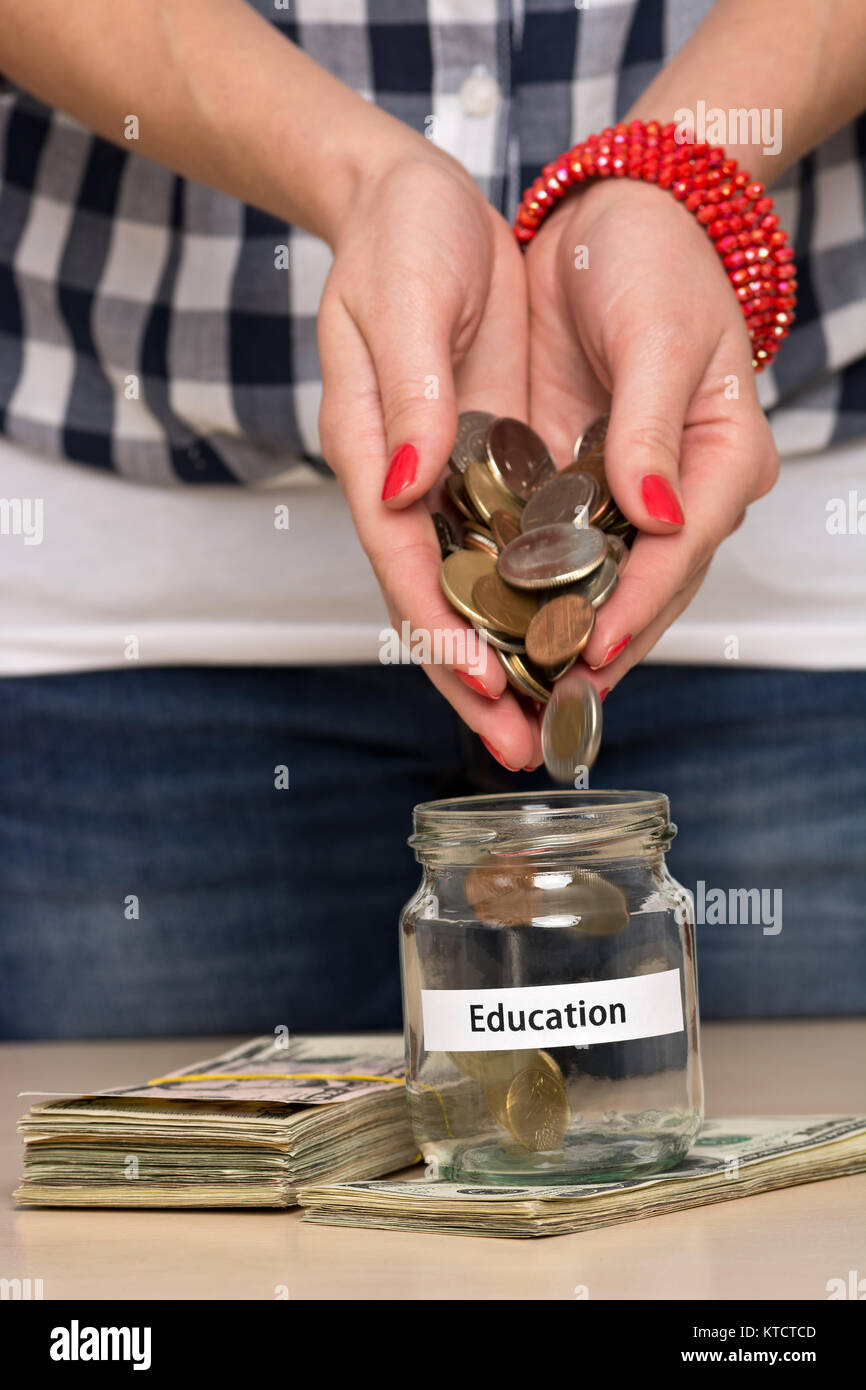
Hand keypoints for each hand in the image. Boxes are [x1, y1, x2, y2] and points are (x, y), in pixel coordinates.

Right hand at [318, 137, 541, 770]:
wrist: (419, 200)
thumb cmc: (399, 238)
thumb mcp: (400, 301)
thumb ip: (406, 396)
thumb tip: (406, 490)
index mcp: (373, 452)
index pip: (401, 562)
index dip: (437, 630)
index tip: (478, 684)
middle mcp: (410, 480)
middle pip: (436, 600)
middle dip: (472, 677)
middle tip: (515, 746)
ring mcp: (452, 476)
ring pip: (478, 587)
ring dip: (511, 655)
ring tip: (550, 720)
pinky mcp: (492, 460)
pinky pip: (517, 543)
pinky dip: (542, 596)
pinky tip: (576, 635)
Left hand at [525, 177, 779, 693]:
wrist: (611, 216)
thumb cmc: (654, 260)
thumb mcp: (661, 336)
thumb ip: (650, 428)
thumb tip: (655, 517)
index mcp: (724, 459)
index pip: (680, 552)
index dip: (636, 606)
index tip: (593, 650)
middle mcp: (680, 490)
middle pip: (643, 590)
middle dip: (595, 651)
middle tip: (545, 711)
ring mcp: (627, 492)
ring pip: (598, 583)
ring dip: (559, 637)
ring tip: (516, 695)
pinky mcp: (578, 480)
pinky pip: (554, 549)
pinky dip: (528, 589)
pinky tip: (493, 626)